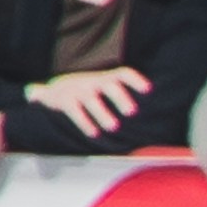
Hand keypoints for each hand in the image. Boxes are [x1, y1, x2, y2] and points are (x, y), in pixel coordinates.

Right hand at [28, 64, 149, 138]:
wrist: (52, 89)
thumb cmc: (87, 92)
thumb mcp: (102, 87)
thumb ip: (120, 93)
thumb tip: (154, 113)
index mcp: (105, 79)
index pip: (123, 73)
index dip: (135, 80)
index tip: (149, 90)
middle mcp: (93, 82)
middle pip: (109, 86)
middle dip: (121, 97)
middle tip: (132, 112)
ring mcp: (78, 90)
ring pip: (92, 100)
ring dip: (103, 114)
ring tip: (113, 127)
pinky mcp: (64, 101)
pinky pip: (75, 111)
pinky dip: (84, 122)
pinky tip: (94, 133)